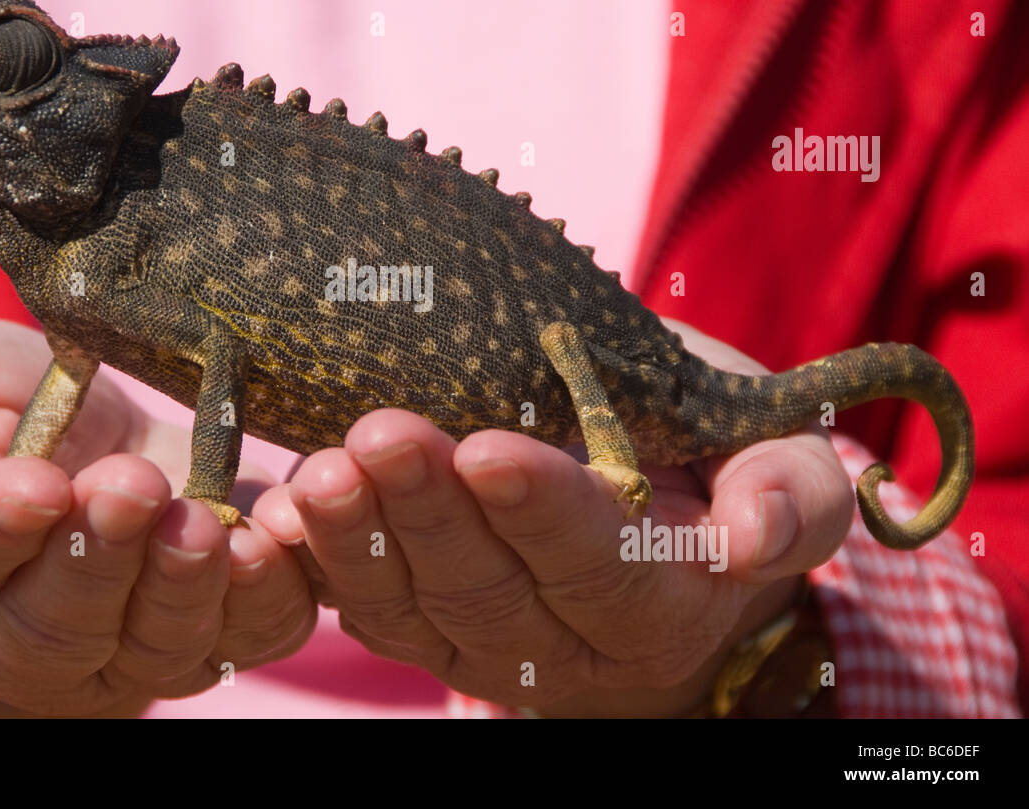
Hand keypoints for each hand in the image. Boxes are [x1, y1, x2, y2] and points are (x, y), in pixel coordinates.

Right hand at [0, 319, 314, 716]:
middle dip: (95, 553)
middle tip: (127, 488)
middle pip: (55, 619)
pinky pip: (243, 633)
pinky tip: (276, 538)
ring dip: (182, 584)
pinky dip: (265, 596)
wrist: (58, 451)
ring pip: (151, 642)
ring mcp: (118, 642)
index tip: (30, 482)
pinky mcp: (201, 627)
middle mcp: (19, 630)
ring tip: (204, 523)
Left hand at [253, 320, 851, 715]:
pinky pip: (368, 609)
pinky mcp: (428, 626)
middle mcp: (571, 640)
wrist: (658, 516)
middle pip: (491, 585)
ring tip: (321, 473)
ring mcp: (489, 641)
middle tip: (380, 435)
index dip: (544, 512)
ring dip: (361, 538)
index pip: (600, 564)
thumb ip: (790, 492)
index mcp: (663, 601)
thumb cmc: (713, 466)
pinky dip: (322, 564)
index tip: (489, 449)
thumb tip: (758, 535)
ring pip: (415, 603)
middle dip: (430, 510)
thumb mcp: (778, 461)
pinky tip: (285, 514)